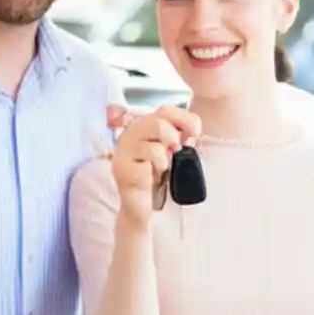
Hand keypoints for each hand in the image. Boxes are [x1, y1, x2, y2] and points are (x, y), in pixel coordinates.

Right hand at [109, 105, 200, 223]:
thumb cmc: (159, 175)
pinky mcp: (121, 169)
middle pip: (159, 123)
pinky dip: (154, 174)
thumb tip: (190, 134)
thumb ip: (180, 135)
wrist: (144, 204)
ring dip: (164, 161)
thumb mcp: (172, 150)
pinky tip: (150, 179)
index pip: (166, 110)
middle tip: (175, 154)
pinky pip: (146, 167)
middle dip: (174, 140)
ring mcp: (123, 150)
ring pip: (155, 147)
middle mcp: (130, 133)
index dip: (185, 121)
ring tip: (160, 169)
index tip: (193, 137)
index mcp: (144, 124)